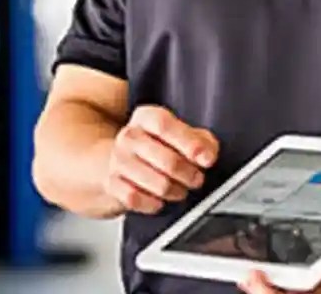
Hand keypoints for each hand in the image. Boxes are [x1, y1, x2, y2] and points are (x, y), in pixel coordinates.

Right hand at [103, 105, 219, 214]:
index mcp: (146, 117)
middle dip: (189, 174)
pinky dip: (153, 204)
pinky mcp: (112, 183)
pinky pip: (137, 199)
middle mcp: (130, 136)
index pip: (165, 126)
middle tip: (196, 179)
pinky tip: (158, 199)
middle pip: (167, 160)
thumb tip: (208, 153)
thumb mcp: (178, 135)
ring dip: (175, 191)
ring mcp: (118, 160)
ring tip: (180, 189)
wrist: (115, 163)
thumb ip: (200, 140)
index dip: (190, 143)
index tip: (207, 159)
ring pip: (158, 184)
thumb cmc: (154, 148)